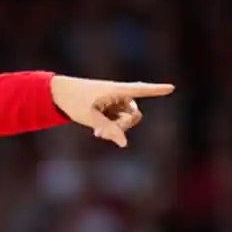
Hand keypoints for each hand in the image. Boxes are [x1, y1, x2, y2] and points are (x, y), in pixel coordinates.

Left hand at [50, 75, 174, 147]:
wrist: (59, 94)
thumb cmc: (74, 101)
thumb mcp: (89, 117)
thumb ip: (108, 130)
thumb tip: (124, 144)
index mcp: (116, 90)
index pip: (140, 90)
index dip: (156, 90)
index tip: (171, 88)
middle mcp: (120, 95)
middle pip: (134, 115)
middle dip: (123, 127)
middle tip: (101, 135)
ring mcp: (117, 102)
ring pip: (127, 121)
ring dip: (116, 129)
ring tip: (97, 134)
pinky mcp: (112, 108)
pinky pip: (119, 122)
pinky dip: (111, 128)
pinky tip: (97, 131)